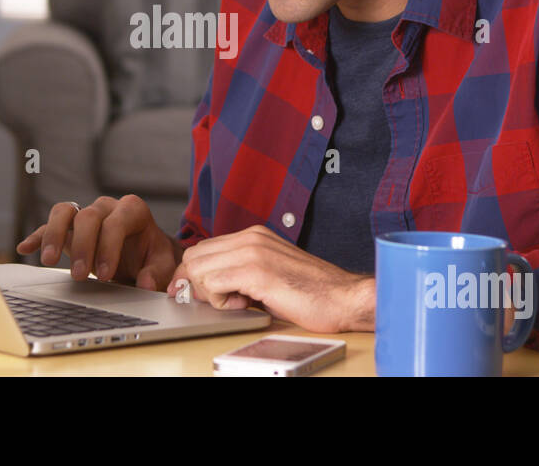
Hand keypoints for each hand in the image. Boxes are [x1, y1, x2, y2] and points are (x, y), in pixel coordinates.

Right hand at [15, 195, 181, 290]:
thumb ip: (157, 272)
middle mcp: (107, 207)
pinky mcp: (70, 228)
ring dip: (54, 234)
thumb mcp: (164, 264)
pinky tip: (25, 248)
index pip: (116, 222)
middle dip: (82, 246)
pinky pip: (49, 225)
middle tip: (79, 275)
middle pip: (88, 215)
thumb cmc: (154, 256)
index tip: (104, 274)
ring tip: (49, 261)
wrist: (146, 255)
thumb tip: (146, 283)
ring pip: (64, 211)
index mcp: (132, 210)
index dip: (108, 247)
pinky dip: (38, 236)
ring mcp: (86, 215)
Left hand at [167, 225, 374, 332]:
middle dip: (199, 284)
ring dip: (211, 293)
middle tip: (225, 300)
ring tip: (240, 302)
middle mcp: (251, 237)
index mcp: (253, 235)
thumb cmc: (311, 293)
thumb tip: (207, 286)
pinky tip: (245, 304)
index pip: (202, 249)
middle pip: (193, 256)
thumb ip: (239, 273)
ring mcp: (253, 251)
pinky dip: (221, 300)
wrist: (344, 298)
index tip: (202, 294)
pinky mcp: (257, 271)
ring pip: (199, 269)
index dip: (195, 275)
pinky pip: (213, 284)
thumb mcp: (268, 274)